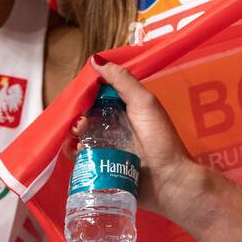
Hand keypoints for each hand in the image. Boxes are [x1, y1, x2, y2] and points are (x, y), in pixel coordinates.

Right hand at [85, 55, 209, 221]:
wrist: (169, 181)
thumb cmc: (160, 140)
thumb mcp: (144, 103)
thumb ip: (122, 81)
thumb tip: (96, 60)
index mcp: (127, 109)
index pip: (99, 96)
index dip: (87, 93)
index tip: (79, 93)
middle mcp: (116, 127)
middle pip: (87, 115)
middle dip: (77, 114)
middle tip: (81, 122)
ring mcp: (108, 148)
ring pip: (81, 136)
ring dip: (73, 133)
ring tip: (78, 136)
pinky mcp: (102, 167)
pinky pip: (81, 157)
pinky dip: (73, 152)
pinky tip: (74, 150)